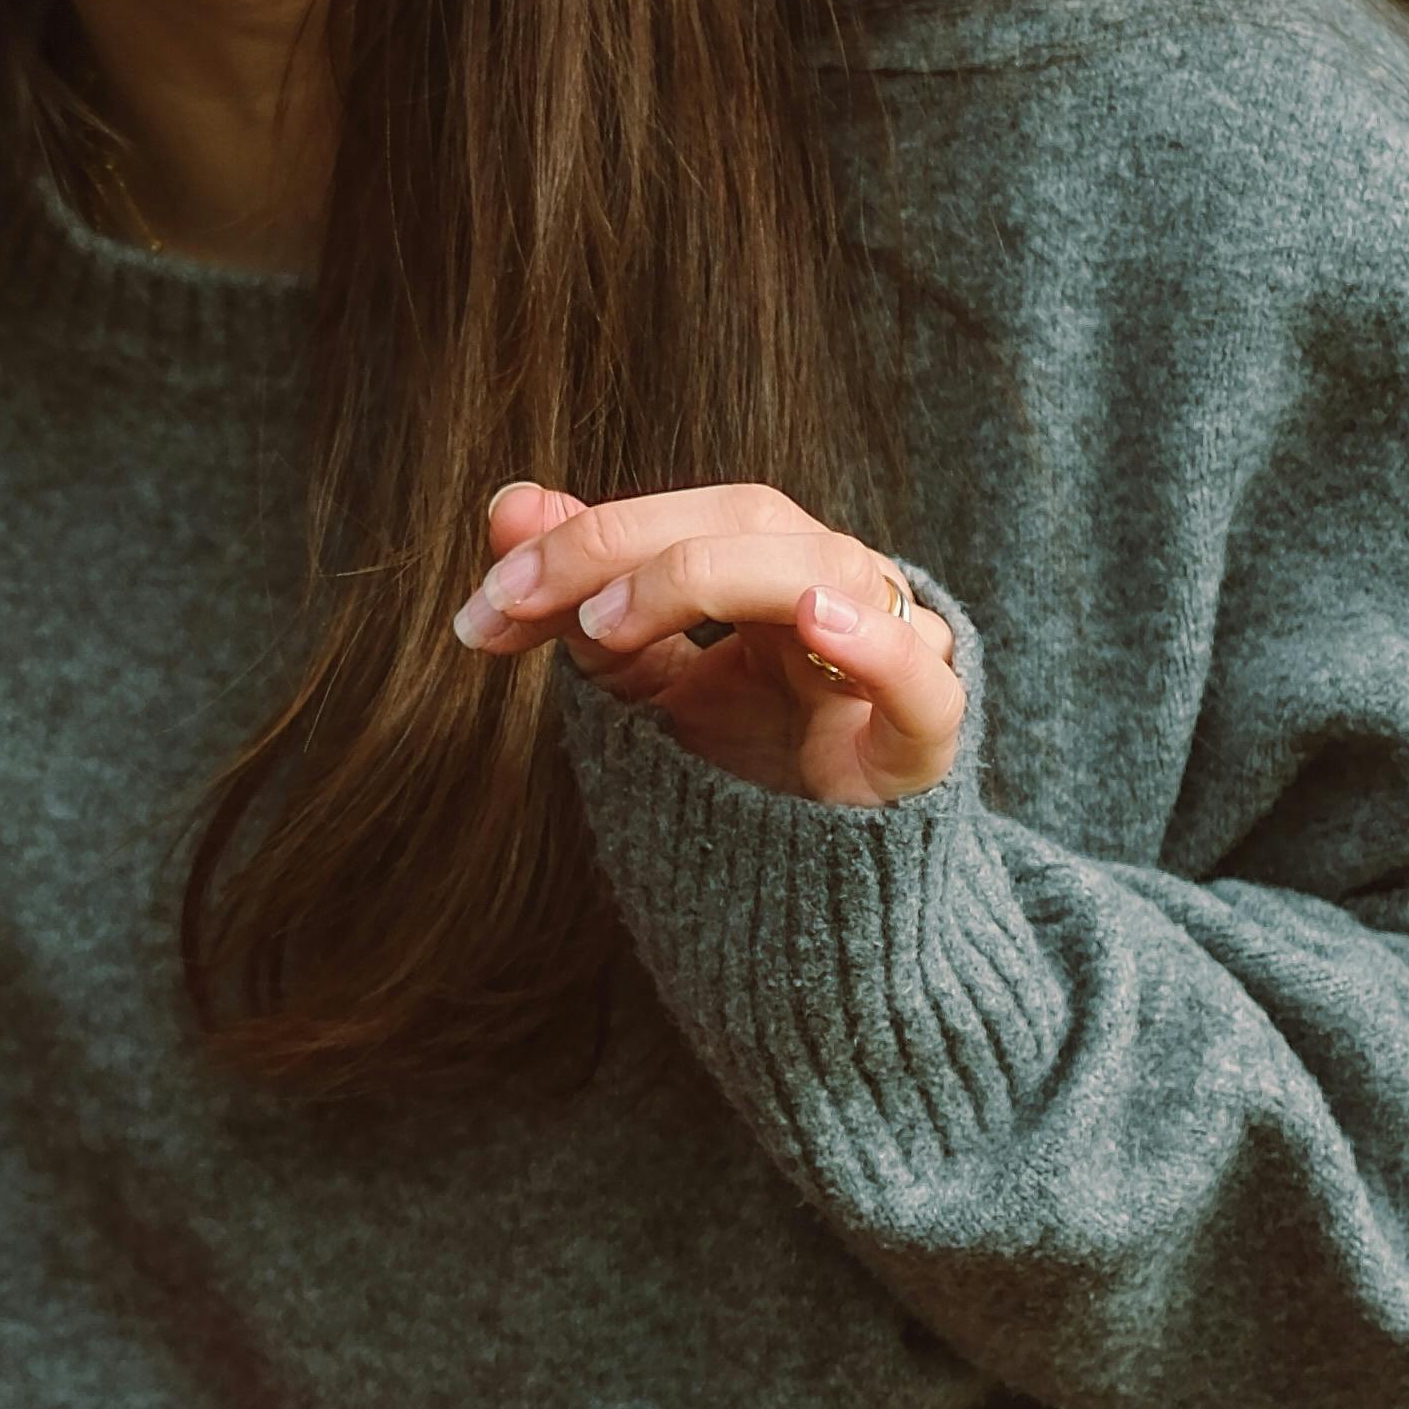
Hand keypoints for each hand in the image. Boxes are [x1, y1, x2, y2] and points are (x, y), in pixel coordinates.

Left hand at [453, 480, 963, 808]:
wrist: (812, 900)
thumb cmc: (740, 769)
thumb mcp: (640, 675)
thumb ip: (582, 594)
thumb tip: (506, 508)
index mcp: (772, 570)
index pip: (682, 516)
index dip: (582, 542)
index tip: (484, 606)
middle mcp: (836, 595)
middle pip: (748, 519)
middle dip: (621, 549)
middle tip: (523, 604)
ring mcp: (888, 663)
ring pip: (829, 571)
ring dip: (712, 576)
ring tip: (608, 620)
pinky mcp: (919, 748)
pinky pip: (924, 682)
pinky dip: (875, 645)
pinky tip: (811, 623)